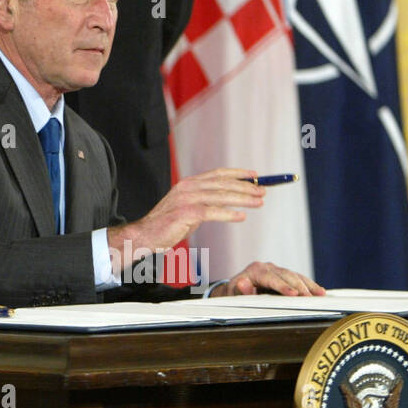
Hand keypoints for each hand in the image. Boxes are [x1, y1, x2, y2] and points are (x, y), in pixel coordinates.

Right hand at [107, 168, 265, 275]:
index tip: (254, 175)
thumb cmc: (168, 224)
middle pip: (222, 183)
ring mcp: (185, 199)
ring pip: (220, 195)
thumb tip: (228, 200)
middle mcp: (187, 187)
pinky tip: (241, 216)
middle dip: (245, 186)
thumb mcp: (188, 207)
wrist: (145, 234)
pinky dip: (228, 213)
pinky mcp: (185, 213)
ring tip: (259, 202)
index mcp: (189, 183)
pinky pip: (211, 212)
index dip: (237, 173)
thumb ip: (205, 201)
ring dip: (242, 198)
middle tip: (262, 190)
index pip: (217, 174)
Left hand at [211, 262, 325, 297]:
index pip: (271, 278)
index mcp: (255, 270)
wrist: (236, 289)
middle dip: (300, 287)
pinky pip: (298, 278)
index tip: (293, 294)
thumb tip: (242, 283)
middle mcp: (267, 267)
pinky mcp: (283, 275)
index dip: (283, 286)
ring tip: (321, 295)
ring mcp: (276, 270)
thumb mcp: (233, 293)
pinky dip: (309, 285)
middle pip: (286, 275)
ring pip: (295, 275)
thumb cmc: (235, 293)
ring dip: (308, 285)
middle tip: (311, 298)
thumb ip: (239, 290)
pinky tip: (319, 292)